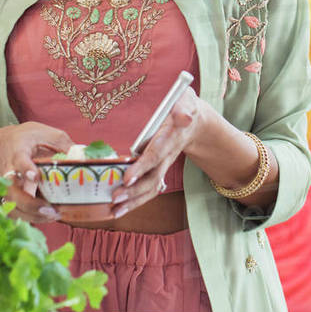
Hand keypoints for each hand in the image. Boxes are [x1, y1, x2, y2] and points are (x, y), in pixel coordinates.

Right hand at [0, 121, 71, 222]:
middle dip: (29, 204)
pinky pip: (14, 212)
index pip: (19, 161)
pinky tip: (46, 217)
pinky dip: (29, 218)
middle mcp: (8, 172)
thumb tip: (84, 158)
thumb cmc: (22, 139)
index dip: (26, 169)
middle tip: (50, 209)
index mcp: (18, 153)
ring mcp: (5, 188)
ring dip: (31, 215)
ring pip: (11, 207)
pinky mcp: (7, 198)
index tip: (36, 176)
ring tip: (53, 216)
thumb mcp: (42, 133)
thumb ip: (63, 144)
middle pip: (11, 192)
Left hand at [111, 87, 208, 217]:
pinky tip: (119, 209)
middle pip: (153, 178)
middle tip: (115, 197)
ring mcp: (164, 165)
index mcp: (172, 138)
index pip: (155, 155)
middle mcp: (168, 156)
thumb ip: (184, 107)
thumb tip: (184, 117)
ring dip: (133, 200)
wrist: (196, 122)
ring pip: (151, 188)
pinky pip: (148, 189)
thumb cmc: (185, 108)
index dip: (142, 167)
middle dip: (134, 190)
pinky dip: (135, 201)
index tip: (127, 177)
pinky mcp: (158, 170)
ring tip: (114, 210)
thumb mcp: (188, 101)